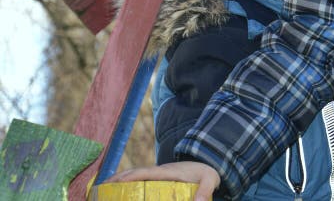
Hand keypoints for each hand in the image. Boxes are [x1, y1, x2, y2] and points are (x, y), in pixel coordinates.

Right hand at [105, 161, 220, 200]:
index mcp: (168, 172)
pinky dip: (126, 184)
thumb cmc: (206, 173)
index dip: (130, 176)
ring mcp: (157, 175)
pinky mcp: (157, 179)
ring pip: (134, 176)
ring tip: (101, 192)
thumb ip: (205, 191)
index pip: (146, 172)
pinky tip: (118, 194)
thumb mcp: (209, 180)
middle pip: (134, 173)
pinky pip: (139, 180)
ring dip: (118, 182)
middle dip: (116, 179)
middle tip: (98, 190)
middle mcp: (159, 171)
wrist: (208, 164)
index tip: (115, 182)